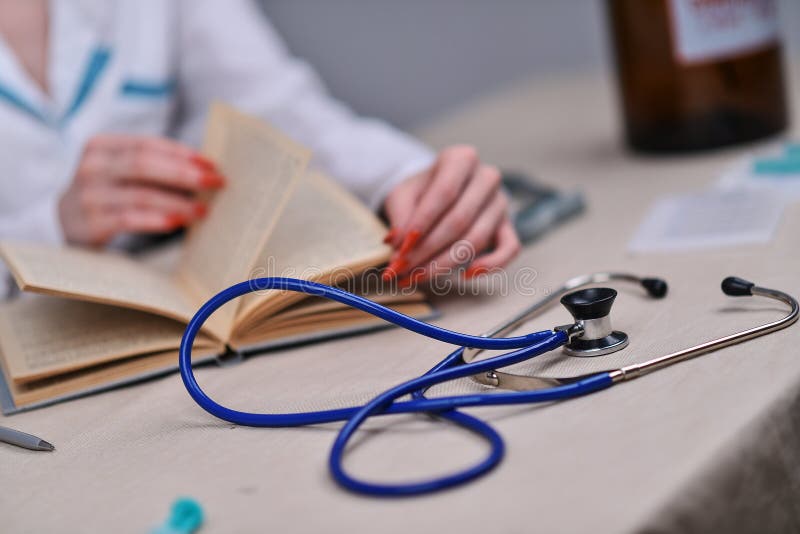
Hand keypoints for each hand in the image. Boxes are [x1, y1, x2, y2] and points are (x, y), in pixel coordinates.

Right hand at [58, 134, 224, 245]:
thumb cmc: (107, 193)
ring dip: (178, 202)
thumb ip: (152, 164)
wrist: (63, 223)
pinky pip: (129, 219)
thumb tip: (205, 168)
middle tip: (215, 183)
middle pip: (144, 164)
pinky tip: (178, 222)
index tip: (212, 164)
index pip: (148, 144)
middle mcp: (92, 166)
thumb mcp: (120, 170)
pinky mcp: (90, 223)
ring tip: (203, 210)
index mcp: (101, 145)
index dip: (182, 153)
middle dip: (185, 174)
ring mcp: (88, 195)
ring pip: (141, 194)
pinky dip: (157, 220)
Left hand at [382, 145, 519, 285]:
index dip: (421, 223)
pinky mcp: (508, 226)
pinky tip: (466, 275)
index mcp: (461, 158)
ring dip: (445, 263)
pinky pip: (509, 248)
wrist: (441, 192)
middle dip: (428, 249)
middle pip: (459, 219)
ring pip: (477, 238)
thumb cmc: (422, 192)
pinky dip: (491, 265)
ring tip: (418, 276)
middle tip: (403, 268)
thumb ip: (400, 216)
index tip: (401, 248)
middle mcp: (486, 177)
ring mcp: (500, 202)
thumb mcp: (403, 195)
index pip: (444, 192)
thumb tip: (397, 242)